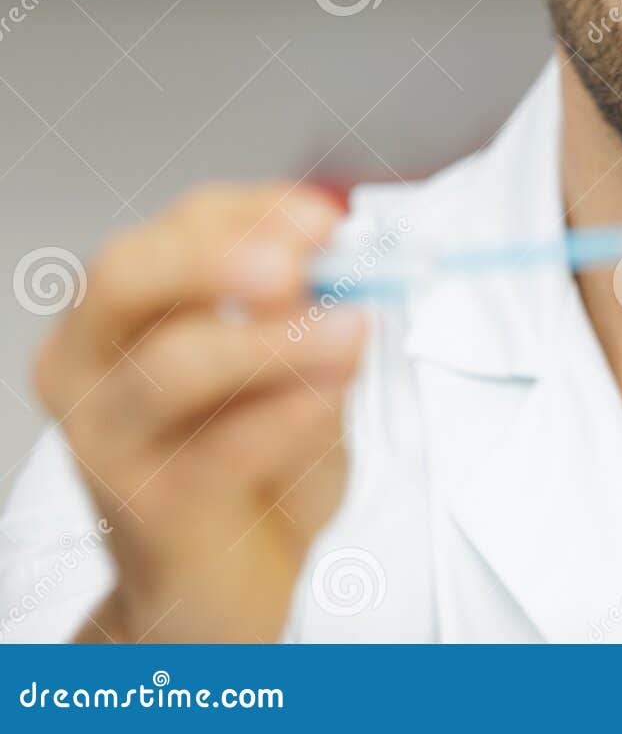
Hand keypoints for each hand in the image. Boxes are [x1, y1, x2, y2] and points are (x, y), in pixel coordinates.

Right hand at [30, 182, 367, 642]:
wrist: (222, 587)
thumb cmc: (253, 467)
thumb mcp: (295, 370)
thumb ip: (309, 317)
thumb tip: (346, 269)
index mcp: (125, 313)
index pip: (175, 230)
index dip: (253, 212)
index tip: (327, 217)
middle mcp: (93, 366)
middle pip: (128, 277)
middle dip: (218, 256)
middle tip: (298, 263)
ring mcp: (111, 440)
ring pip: (171, 366)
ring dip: (273, 341)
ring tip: (349, 330)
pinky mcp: (151, 509)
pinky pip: (220, 449)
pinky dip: (288, 414)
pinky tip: (332, 396)